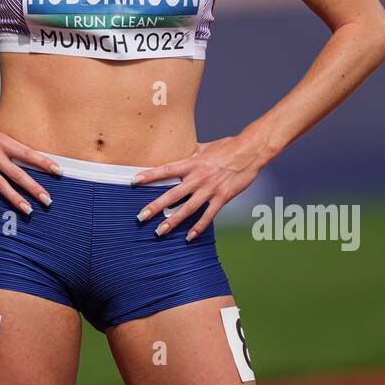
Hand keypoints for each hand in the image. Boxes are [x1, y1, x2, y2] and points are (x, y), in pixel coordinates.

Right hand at [0, 91, 61, 217]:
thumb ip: (1, 137)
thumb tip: (12, 144)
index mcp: (1, 140)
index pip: (28, 153)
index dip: (44, 163)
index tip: (58, 171)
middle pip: (18, 174)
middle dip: (34, 188)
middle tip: (48, 200)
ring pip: (1, 185)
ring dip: (15, 199)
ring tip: (28, 210)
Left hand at [132, 130, 272, 240]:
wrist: (250, 151)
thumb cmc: (227, 146)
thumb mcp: (204, 147)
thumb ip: (190, 153)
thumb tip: (179, 151)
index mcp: (192, 163)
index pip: (166, 170)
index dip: (149, 175)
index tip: (134, 181)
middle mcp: (198, 177)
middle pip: (172, 194)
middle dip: (155, 206)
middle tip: (141, 217)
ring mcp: (210, 189)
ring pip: (187, 208)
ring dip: (172, 221)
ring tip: (159, 232)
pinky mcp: (222, 197)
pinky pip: (208, 215)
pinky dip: (198, 227)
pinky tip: (189, 237)